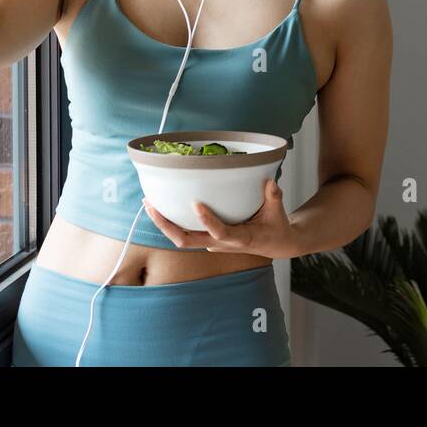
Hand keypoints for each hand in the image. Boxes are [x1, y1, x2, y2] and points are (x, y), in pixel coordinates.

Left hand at [142, 179, 299, 258]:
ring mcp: (212, 243)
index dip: (207, 220)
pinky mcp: (208, 240)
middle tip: (152, 207)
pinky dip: (172, 223)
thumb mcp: (278, 213)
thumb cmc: (275, 228)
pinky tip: (161, 208)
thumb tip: (270, 182)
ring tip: (149, 204)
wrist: (275, 245)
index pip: (219, 232)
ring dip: (164, 224)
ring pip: (182, 239)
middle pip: (187, 241)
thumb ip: (274, 197)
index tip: (195, 204)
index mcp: (240, 239)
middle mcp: (221, 244)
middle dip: (167, 226)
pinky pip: (186, 234)